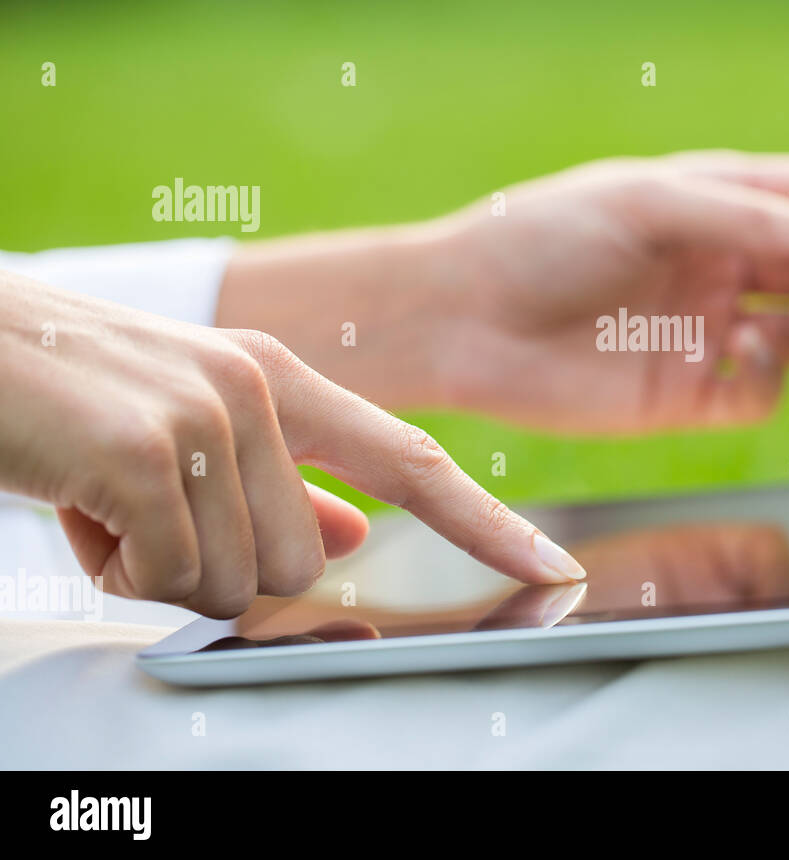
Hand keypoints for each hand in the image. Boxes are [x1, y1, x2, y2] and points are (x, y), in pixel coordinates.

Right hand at [0, 273, 585, 617]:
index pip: (410, 461)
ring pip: (235, 582)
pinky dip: (116, 568)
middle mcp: (258, 387)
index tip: (549, 568)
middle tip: (143, 514)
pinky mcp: (147, 452)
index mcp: (281, 376)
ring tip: (104, 499)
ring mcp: (207, 415)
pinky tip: (79, 505)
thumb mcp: (190, 424)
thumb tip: (352, 538)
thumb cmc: (69, 393)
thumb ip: (284, 480)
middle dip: (220, 567)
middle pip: (302, 563)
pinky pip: (169, 577)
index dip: (486, 523)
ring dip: (159, 567)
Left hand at [218, 150, 788, 431]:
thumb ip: (754, 217)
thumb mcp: (651, 203)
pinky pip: (762, 390)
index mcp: (710, 204)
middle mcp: (717, 266)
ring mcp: (706, 330)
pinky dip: (776, 374)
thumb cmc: (540, 239)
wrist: (460, 321)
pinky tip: (752, 351)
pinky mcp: (688, 393)